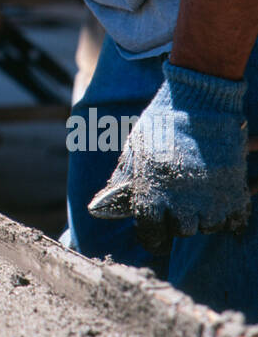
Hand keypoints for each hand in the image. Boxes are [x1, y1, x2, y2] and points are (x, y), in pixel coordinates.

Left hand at [88, 60, 251, 252]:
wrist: (200, 99)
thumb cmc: (162, 121)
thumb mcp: (135, 149)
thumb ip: (124, 180)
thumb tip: (101, 207)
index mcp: (152, 196)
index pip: (151, 237)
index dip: (152, 235)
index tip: (154, 231)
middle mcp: (182, 205)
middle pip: (182, 232)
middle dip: (178, 220)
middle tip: (178, 202)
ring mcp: (211, 201)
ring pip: (208, 226)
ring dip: (204, 216)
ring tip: (199, 195)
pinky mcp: (235, 191)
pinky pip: (234, 220)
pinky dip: (228, 213)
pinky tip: (219, 197)